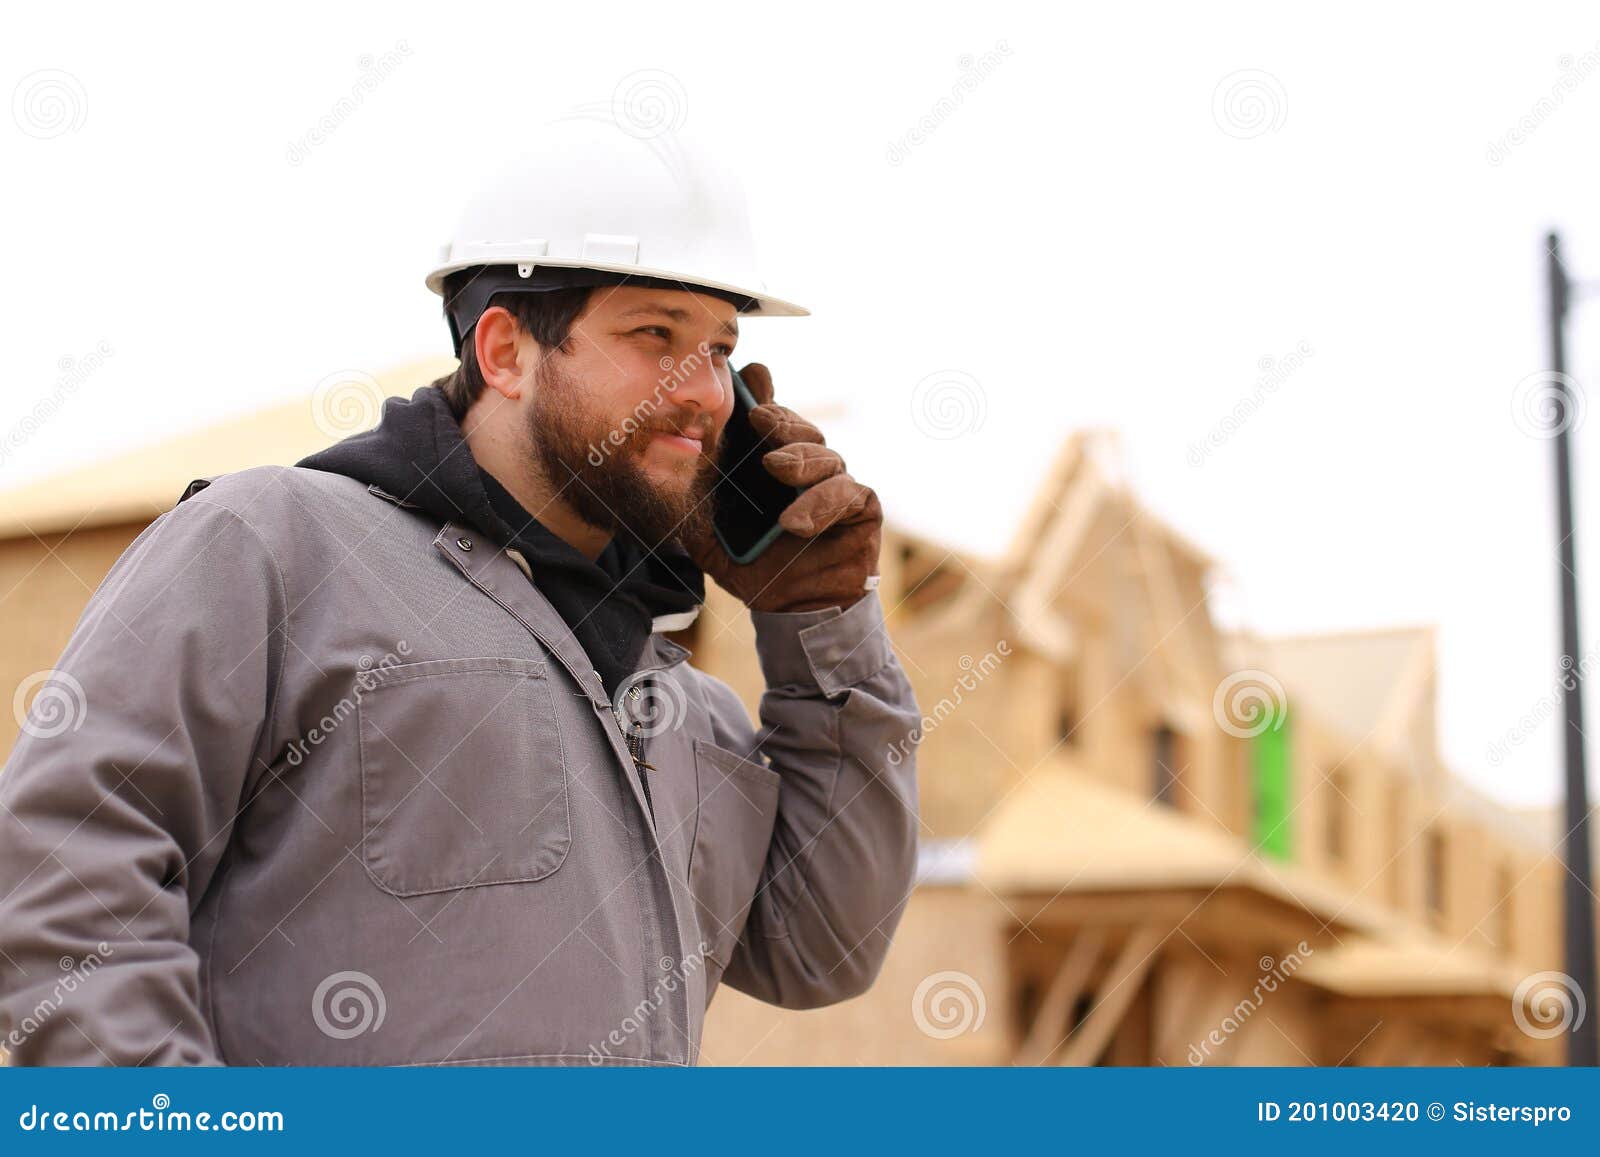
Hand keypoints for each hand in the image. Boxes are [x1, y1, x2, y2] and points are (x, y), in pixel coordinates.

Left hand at [682, 363, 881, 613]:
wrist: (790, 610)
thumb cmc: (755, 567)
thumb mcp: (710, 534)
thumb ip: (697, 500)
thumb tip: (675, 462)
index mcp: (774, 465)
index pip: (771, 421)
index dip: (763, 396)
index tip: (750, 377)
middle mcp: (808, 468)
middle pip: (801, 429)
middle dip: (780, 420)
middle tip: (758, 419)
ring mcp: (837, 485)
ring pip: (826, 455)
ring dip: (799, 459)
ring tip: (774, 467)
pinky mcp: (861, 509)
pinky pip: (847, 493)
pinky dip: (820, 502)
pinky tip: (794, 521)